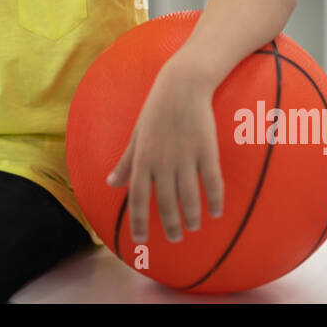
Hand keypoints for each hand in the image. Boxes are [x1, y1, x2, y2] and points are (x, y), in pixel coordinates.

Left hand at [106, 50, 224, 244]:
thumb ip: (126, 162)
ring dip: (191, 217)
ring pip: (189, 198)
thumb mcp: (136, 136)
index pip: (138, 198)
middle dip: (170, 225)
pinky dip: (214, 200)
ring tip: (193, 227)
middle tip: (174, 238)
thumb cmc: (155, 111)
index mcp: (143, 159)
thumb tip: (111, 183)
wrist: (182, 86)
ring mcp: (186, 158)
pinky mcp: (207, 151)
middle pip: (166, 204)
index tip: (140, 240)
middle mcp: (163, 162)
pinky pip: (212, 182)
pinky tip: (216, 212)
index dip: (138, 222)